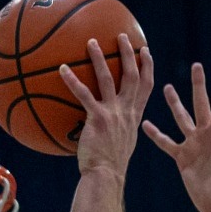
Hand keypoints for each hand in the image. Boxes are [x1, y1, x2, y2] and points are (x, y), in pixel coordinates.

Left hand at [59, 34, 154, 175]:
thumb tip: (107, 122)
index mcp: (134, 116)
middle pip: (132, 76)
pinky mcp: (97, 119)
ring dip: (100, 58)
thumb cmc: (110, 165)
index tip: (145, 51)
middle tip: (122, 36)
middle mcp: (127, 111)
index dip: (148, 67)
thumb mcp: (121, 143)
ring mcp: (113, 114)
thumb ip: (118, 127)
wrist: (107, 176)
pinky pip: (83, 95)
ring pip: (108, 79)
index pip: (146, 86)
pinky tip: (62, 69)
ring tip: (91, 41)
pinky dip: (73, 80)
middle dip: (129, 53)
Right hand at [142, 64, 210, 211]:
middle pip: (200, 105)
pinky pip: (166, 143)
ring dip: (175, 104)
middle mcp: (207, 135)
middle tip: (196, 66)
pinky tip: (145, 124)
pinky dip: (156, 135)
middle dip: (198, 86)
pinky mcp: (182, 158)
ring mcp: (193, 145)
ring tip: (168, 87)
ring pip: (182, 119)